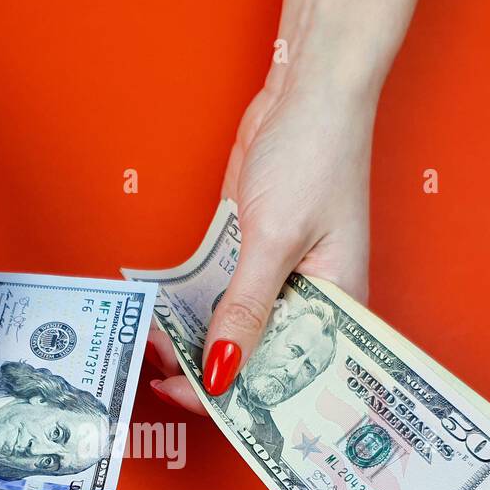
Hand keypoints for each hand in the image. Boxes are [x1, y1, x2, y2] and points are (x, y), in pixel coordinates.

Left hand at [147, 68, 374, 413]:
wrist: (306, 90)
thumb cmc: (315, 156)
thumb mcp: (275, 240)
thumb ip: (244, 309)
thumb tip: (223, 370)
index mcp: (338, 308)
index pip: (290, 375)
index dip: (244, 397)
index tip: (194, 399)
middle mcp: (309, 302)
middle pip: (258, 357)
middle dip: (210, 372)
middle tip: (159, 375)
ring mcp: (278, 279)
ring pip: (233, 328)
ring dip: (194, 341)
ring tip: (152, 349)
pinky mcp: (251, 255)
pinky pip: (218, 295)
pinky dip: (191, 309)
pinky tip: (161, 321)